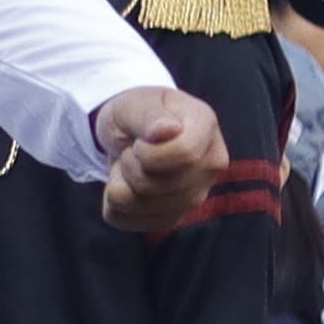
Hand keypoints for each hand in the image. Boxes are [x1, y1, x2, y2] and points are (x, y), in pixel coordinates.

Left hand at [91, 83, 228, 237]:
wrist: (130, 132)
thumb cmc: (137, 112)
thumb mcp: (137, 104)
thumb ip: (151, 116)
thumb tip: (169, 129)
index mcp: (207, 128)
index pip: (184, 155)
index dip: (148, 152)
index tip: (140, 141)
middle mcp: (210, 167)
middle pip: (156, 185)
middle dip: (129, 165)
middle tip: (133, 149)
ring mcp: (194, 196)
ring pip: (139, 205)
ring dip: (119, 183)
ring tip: (131, 164)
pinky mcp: (170, 217)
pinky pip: (126, 219)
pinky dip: (113, 202)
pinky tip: (125, 183)